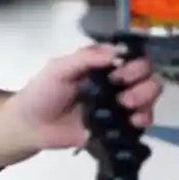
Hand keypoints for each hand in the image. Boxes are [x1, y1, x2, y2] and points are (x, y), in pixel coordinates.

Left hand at [8, 43, 163, 150]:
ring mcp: (117, 104)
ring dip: (144, 97)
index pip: (129, 56)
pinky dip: (144, 118)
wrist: (31, 126)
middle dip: (141, 79)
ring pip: (148, 95)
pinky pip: (142, 120)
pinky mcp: (119, 125)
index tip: (118, 71)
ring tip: (125, 104)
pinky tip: (133, 120)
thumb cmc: (42, 93)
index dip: (132, 61)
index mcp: (99, 65)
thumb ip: (84, 58)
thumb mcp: (58, 68)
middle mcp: (113, 82)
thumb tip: (116, 53)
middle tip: (122, 90)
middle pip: (145, 74)